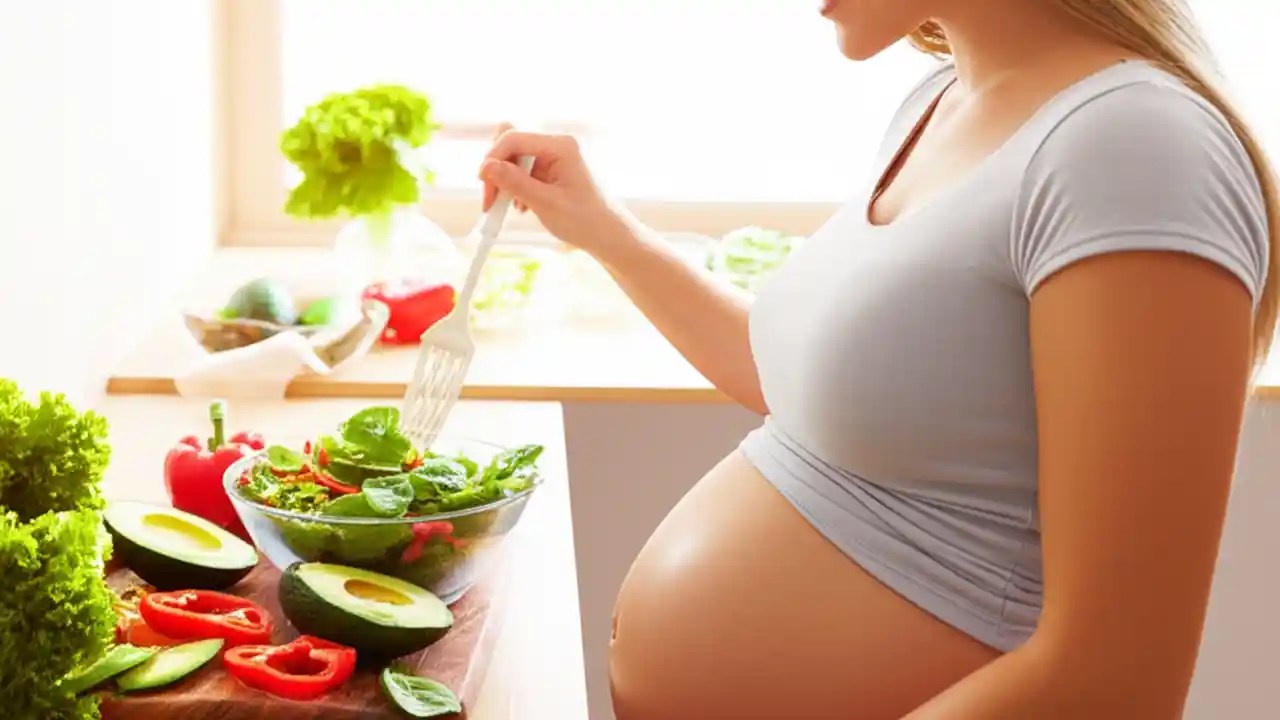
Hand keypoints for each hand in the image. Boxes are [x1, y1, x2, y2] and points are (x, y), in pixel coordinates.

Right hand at [479, 124, 631, 255]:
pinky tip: (521, 206)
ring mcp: (554, 156)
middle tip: (491, 200)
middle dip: (497, 171)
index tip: (483, 181)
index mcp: (561, 146)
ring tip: (507, 207)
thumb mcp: (545, 203)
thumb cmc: (584, 220)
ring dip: (505, 181)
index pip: (514, 138)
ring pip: (514, 159)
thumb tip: (487, 167)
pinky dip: (516, 186)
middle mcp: (557, 145)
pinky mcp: (551, 168)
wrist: (606, 234)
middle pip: (512, 146)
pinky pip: (523, 169)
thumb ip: (515, 183)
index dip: (493, 157)